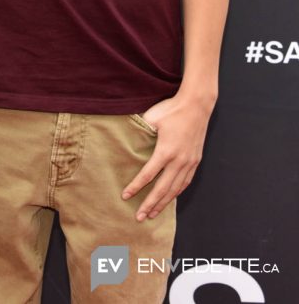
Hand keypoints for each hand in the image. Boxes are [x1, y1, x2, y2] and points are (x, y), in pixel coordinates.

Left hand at [121, 92, 214, 220]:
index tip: (125, 196)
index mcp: (166, 151)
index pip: (148, 175)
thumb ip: (140, 132)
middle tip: (139, 217)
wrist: (197, 105)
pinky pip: (185, 182)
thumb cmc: (171, 110)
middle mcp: (179, 160)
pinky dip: (176, 193)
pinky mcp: (196, 161)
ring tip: (153, 214)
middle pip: (163, 189)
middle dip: (150, 204)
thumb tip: (125, 139)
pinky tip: (170, 199)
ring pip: (176, 189)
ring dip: (164, 203)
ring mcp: (190, 162)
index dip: (136, 187)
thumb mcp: (151, 118)